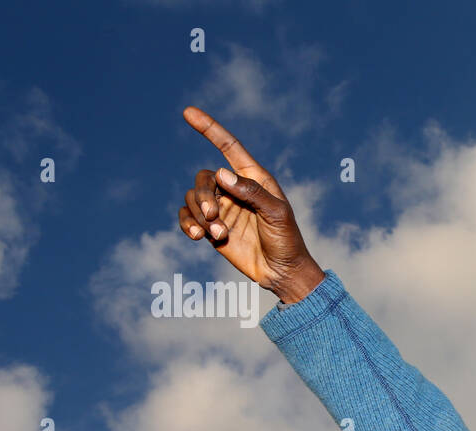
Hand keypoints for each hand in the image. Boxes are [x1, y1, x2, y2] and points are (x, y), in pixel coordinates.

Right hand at [178, 106, 324, 303]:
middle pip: (204, 178)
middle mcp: (234, 189)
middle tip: (213, 215)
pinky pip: (188, 217)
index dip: (209, 129)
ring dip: (199, 214)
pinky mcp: (211, 227)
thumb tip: (221, 174)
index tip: (188, 112)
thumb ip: (251, 192)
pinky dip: (188, 223)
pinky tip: (197, 237)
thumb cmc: (287, 240)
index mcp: (253, 178)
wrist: (282, 272)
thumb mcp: (276, 213)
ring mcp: (222, 208)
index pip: (228, 147)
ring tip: (217, 233)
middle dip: (203, 195)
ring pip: (193, 197)